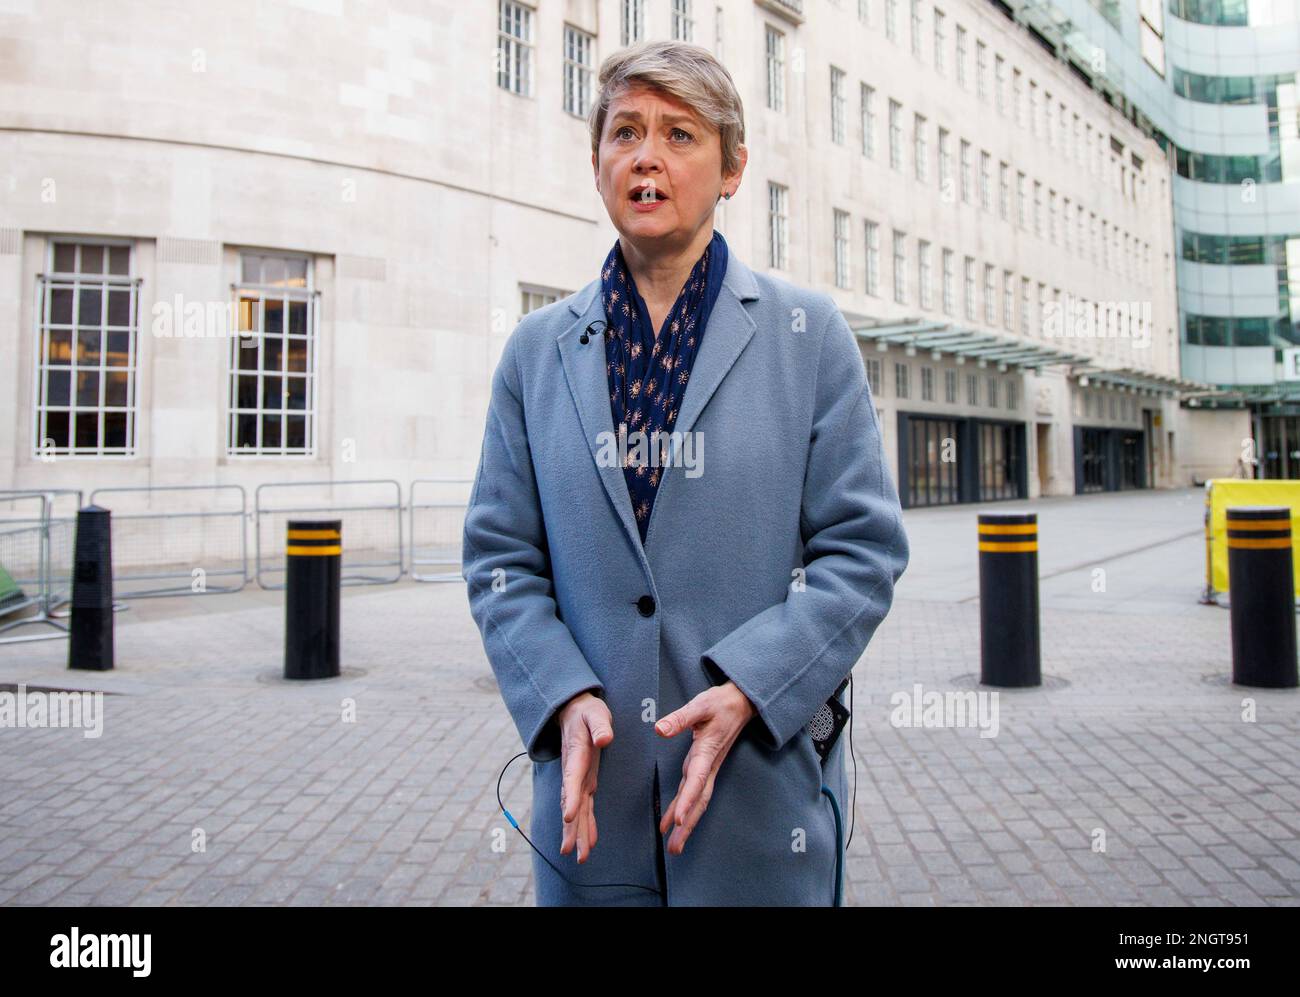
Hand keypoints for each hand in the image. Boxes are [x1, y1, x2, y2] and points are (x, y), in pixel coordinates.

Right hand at [556, 690, 612, 863]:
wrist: (575, 710)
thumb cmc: (587, 711)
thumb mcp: (596, 713)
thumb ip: (600, 725)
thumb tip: (605, 738)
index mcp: (576, 755)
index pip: (572, 779)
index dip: (570, 798)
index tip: (568, 816)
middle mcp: (573, 771)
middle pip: (571, 802)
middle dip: (571, 827)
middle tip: (570, 851)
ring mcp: (577, 778)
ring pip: (576, 809)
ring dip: (577, 832)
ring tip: (579, 856)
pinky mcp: (584, 780)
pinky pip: (583, 806)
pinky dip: (586, 824)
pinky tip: (589, 842)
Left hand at [654, 681, 756, 855]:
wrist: (740, 704)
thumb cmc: (720, 703)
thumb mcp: (700, 705)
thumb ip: (680, 718)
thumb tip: (659, 730)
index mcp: (707, 752)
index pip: (696, 780)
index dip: (687, 800)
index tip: (678, 819)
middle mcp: (708, 766)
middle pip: (698, 801)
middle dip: (687, 825)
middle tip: (675, 848)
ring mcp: (707, 769)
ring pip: (697, 802)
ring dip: (686, 825)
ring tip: (674, 847)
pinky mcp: (704, 768)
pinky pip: (695, 794)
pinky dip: (685, 810)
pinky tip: (673, 823)